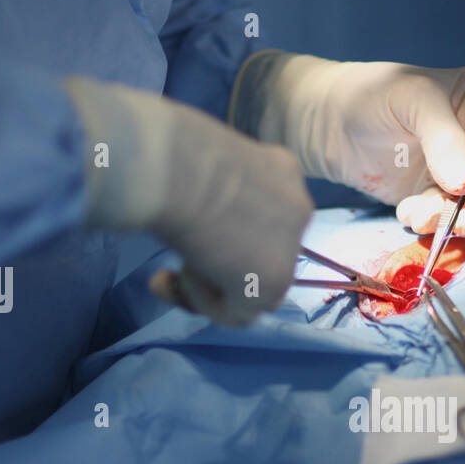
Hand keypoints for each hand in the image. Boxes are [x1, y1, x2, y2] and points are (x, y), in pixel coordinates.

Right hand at [65, 76, 312, 324]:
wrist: (172, 167)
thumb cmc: (168, 151)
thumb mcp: (197, 164)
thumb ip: (207, 192)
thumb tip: (187, 207)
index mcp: (281, 170)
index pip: (258, 218)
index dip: (220, 233)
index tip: (184, 230)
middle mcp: (296, 207)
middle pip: (258, 254)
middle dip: (215, 265)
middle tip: (172, 266)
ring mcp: (290, 248)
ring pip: (252, 287)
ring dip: (206, 282)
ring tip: (174, 265)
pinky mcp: (273, 283)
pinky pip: (239, 312)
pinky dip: (204, 302)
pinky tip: (180, 275)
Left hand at [231, 52, 464, 235]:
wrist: (326, 124)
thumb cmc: (371, 95)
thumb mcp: (411, 99)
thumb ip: (442, 136)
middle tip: (458, 215)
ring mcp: (455, 169)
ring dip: (449, 215)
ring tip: (416, 214)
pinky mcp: (432, 196)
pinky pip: (444, 217)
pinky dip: (429, 221)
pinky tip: (406, 213)